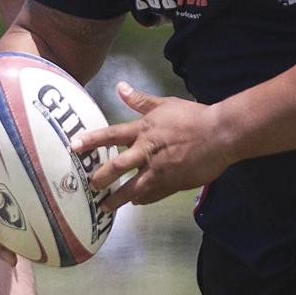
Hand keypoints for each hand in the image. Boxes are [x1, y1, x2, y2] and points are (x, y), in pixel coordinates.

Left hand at [74, 83, 229, 210]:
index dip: (91, 140)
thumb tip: (120, 87)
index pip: (111, 135)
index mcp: (143, 131)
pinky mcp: (172, 184)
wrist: (220, 136)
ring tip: (105, 207)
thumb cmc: (193, 117)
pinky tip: (136, 203)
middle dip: (100, 177)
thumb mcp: (165, 104)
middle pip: (117, 168)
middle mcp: (147, 152)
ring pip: (132, 189)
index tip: (74, 146)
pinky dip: (143, 200)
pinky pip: (152, 195)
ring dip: (117, 199)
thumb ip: (140, 100)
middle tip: (89, 185)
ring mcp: (159, 171)